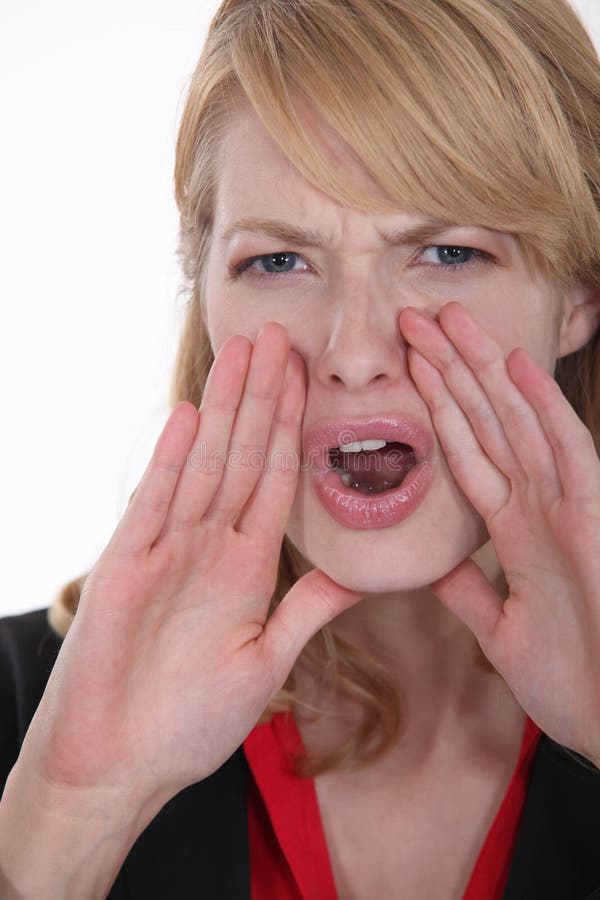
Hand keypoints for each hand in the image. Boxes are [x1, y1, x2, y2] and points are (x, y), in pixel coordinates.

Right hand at [19, 322, 359, 809]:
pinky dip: (171, 460)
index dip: (296, 427)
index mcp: (248, 567)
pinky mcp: (124, 566)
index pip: (279, 479)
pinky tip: (190, 416)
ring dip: (224, 409)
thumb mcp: (266, 662)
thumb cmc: (190, 721)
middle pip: (243, 455)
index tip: (311, 378)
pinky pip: (153, 504)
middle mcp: (210, 546)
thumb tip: (363, 576)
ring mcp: (166, 550)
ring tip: (243, 352)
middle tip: (281, 336)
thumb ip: (307, 611)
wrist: (118, 763)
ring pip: (203, 464)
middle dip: (264, 396)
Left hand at [399, 302, 599, 764]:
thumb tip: (432, 562)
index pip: (469, 450)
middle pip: (489, 421)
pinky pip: (568, 451)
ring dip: (485, 370)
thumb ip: (467, 588)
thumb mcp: (498, 628)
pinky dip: (544, 407)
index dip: (439, 405)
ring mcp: (568, 508)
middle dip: (453, 368)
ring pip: (520, 422)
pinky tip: (516, 364)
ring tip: (449, 319)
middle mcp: (540, 507)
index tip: (410, 364)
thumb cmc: (569, 681)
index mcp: (515, 529)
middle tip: (416, 318)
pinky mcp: (592, 518)